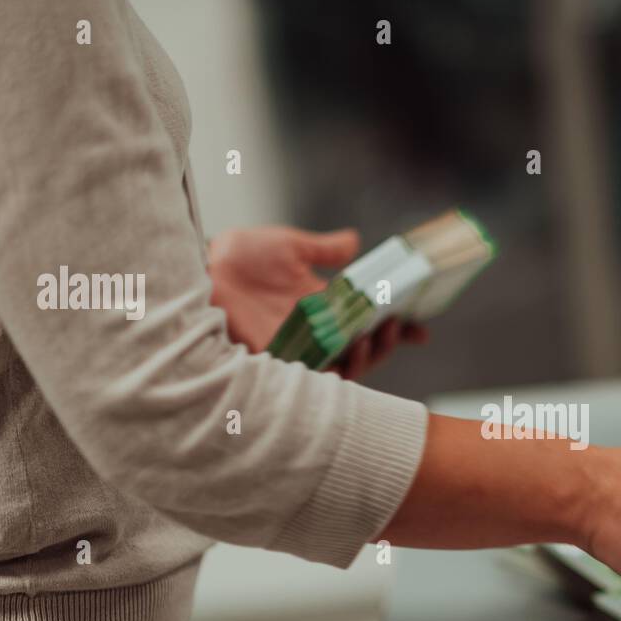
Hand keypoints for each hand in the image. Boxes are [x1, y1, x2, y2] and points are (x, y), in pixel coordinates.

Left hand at [207, 224, 426, 378]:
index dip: (398, 328)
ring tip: (371, 339)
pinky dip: (336, 371)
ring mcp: (299, 349)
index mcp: (324, 306)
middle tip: (395, 328)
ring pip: (345, 367)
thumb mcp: (289, 245)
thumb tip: (356, 242)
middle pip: (364, 349)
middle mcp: (316, 332)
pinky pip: (314, 378)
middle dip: (387, 343)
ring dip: (366, 357)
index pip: (369, 322)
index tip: (421, 329)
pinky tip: (348, 357)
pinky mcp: (278, 362)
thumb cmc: (239, 255)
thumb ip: (324, 249)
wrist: (200, 268)